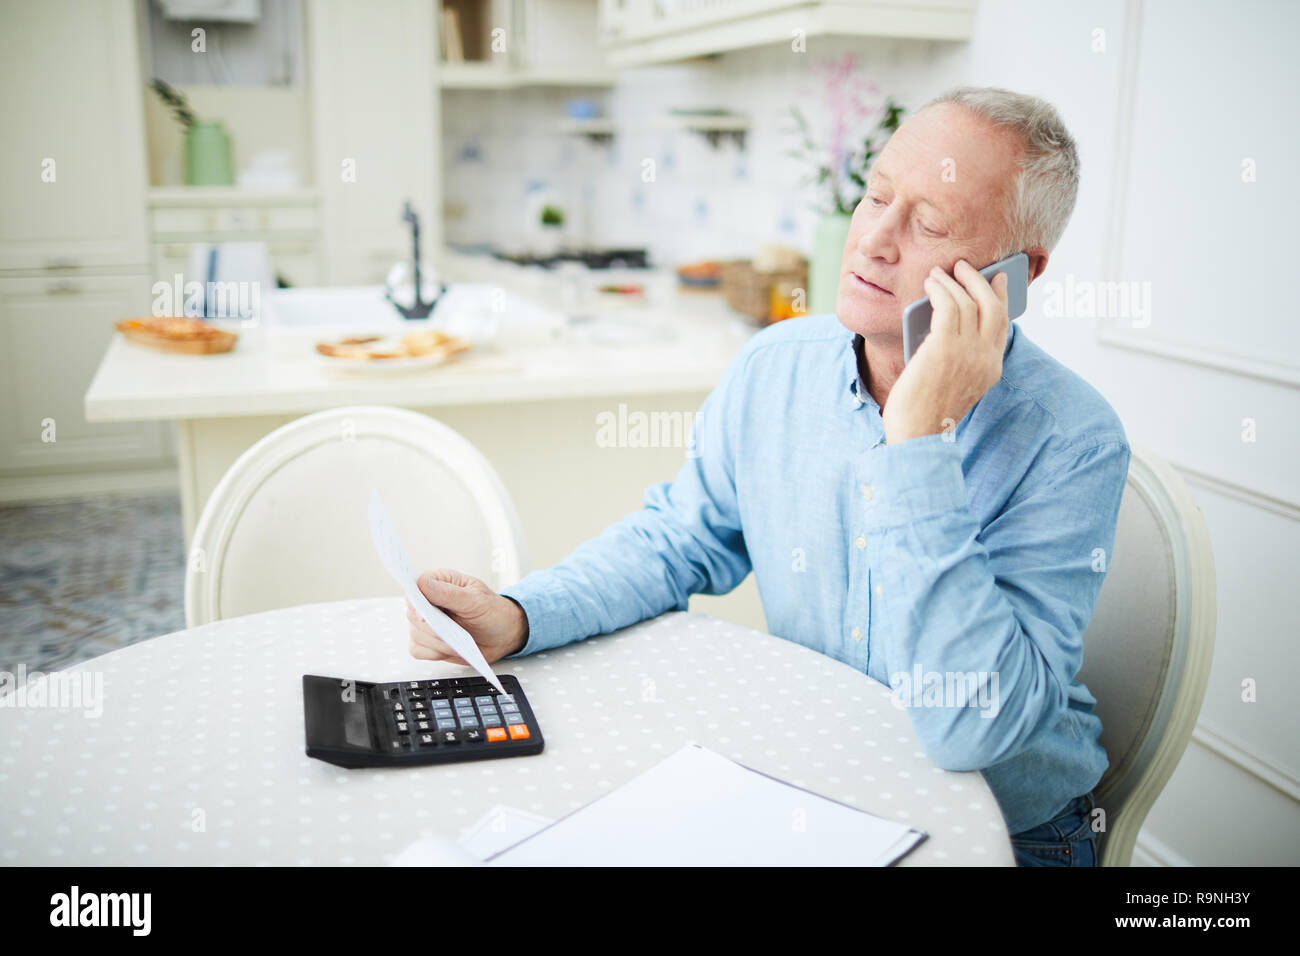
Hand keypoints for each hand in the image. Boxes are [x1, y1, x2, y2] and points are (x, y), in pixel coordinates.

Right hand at [406, 568, 528, 665]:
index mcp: (440, 582)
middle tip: (448, 633)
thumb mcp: (476, 600)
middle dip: (430, 628)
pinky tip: (452, 649)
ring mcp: (427, 623)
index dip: (415, 600)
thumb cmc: (493, 611)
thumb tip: (423, 583)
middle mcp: (429, 602)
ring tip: (458, 642)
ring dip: (436, 643)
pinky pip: (418, 650)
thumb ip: (449, 593)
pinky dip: (434, 653)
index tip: (424, 614)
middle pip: (412, 614)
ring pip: (415, 635)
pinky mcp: (429, 642)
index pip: (416, 587)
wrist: (504, 634)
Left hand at [882, 260, 1009, 443]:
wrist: (916, 435)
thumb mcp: (953, 383)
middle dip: (979, 281)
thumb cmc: (925, 413)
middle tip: (964, 267)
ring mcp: (968, 352)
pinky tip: (930, 284)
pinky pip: (949, 305)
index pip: (1003, 325)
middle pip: (993, 306)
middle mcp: (985, 358)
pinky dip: (940, 289)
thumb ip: (958, 358)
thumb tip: (945, 323)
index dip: (1000, 298)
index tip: (996, 280)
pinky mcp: (945, 348)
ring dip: (953, 282)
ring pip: (969, 301)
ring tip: (939, 273)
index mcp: (991, 369)